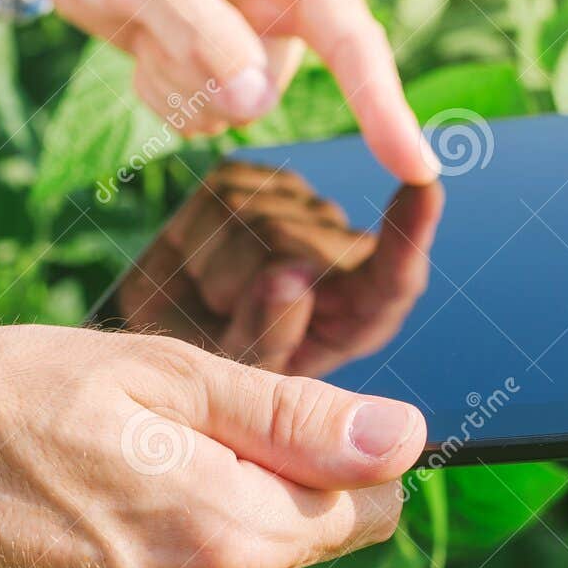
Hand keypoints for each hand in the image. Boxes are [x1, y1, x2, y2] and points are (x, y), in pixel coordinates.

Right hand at [0, 326, 425, 567]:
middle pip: (300, 538)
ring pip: (238, 567)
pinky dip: (158, 551)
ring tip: (113, 459)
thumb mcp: (161, 376)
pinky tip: (86, 506)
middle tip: (168, 420)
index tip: (274, 411)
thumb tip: (404, 439)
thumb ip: (294, 418)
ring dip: (207, 512)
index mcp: (230, 539)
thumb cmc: (3, 397)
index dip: (335, 450)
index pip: (368, 508)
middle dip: (263, 476)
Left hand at [28, 0, 439, 183]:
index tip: (418, 167)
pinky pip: (203, 119)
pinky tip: (146, 43)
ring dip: (174, 83)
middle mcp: (292, 4)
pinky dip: (162, 92)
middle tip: (153, 18)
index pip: (355, 44)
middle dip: (199, 76)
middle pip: (266, 91)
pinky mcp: (230, 69)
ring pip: (231, 113)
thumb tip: (255, 102)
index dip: (386, 109)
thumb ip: (203, 36)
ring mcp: (262, 41)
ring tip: (147, 21)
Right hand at [113, 162, 441, 374]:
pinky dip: (195, 234)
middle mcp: (335, 261)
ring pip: (262, 219)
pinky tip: (193, 264)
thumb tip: (292, 270)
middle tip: (219, 322)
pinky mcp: (247, 178)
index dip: (410, 235)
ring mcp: (293, 213)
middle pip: (311, 246)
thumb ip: (267, 336)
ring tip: (204, 300)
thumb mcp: (231, 381)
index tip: (426, 188)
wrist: (140, 354)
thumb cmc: (197, 389)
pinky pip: (225, 191)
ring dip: (219, 271)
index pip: (392, 281)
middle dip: (255, 289)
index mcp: (354, 319)